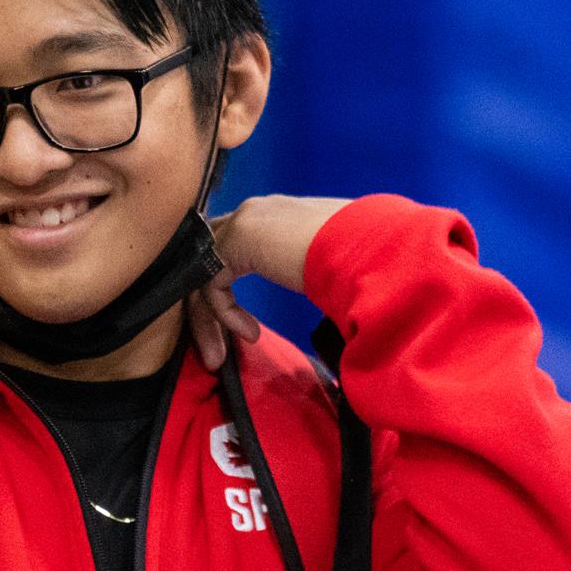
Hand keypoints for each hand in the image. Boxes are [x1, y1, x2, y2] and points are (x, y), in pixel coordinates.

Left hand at [190, 195, 353, 368]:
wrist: (366, 243)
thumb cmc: (365, 254)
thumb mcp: (331, 262)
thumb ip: (310, 270)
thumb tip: (325, 294)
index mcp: (278, 216)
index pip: (235, 250)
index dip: (230, 292)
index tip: (246, 329)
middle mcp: (256, 213)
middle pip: (210, 261)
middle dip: (209, 309)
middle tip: (218, 349)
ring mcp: (244, 222)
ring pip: (204, 275)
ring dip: (209, 321)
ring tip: (220, 357)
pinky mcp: (237, 240)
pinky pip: (212, 283)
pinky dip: (224, 314)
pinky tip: (250, 334)